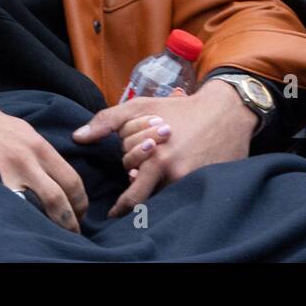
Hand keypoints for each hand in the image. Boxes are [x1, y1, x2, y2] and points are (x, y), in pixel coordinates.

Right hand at [0, 97, 87, 233]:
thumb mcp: (29, 133)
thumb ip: (45, 155)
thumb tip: (62, 178)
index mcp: (40, 148)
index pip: (71, 180)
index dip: (80, 201)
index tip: (81, 212)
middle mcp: (26, 162)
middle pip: (57, 198)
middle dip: (69, 219)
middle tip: (72, 230)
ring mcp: (6, 175)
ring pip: (35, 208)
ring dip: (48, 224)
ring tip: (52, 232)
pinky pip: (10, 207)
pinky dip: (22, 218)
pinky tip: (26, 225)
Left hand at [72, 79, 258, 217]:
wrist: (227, 113)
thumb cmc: (181, 110)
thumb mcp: (142, 106)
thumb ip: (108, 120)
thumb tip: (78, 137)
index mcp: (152, 153)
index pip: (127, 169)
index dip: (130, 160)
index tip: (135, 161)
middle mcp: (170, 171)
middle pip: (138, 194)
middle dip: (136, 186)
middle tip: (137, 184)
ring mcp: (189, 182)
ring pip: (158, 197)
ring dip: (153, 191)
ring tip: (156, 180)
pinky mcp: (204, 185)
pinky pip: (179, 199)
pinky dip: (172, 193)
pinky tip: (172, 185)